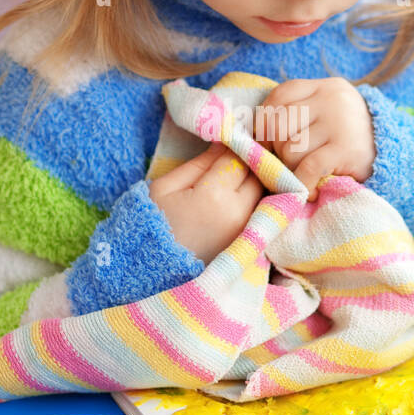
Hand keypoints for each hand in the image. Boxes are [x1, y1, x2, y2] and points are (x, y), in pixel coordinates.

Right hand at [149, 143, 263, 262]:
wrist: (151, 273)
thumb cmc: (152, 227)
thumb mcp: (165, 187)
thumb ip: (198, 164)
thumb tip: (223, 145)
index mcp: (214, 197)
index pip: (237, 158)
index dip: (233, 146)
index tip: (226, 141)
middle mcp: (238, 214)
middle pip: (258, 175)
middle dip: (247, 163)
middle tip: (230, 159)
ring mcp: (246, 231)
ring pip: (262, 194)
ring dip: (252, 182)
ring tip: (232, 178)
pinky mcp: (249, 244)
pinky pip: (259, 212)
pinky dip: (252, 201)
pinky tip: (236, 198)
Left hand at [256, 77, 376, 199]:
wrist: (398, 158)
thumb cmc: (352, 142)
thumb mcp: (328, 118)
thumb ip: (299, 116)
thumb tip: (254, 138)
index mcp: (325, 87)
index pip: (280, 95)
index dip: (265, 123)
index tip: (267, 144)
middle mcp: (332, 98)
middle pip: (278, 123)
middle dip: (275, 151)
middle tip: (285, 167)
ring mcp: (340, 122)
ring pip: (289, 147)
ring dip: (290, 170)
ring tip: (304, 178)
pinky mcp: (345, 148)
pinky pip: (306, 168)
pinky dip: (301, 184)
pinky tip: (310, 192)